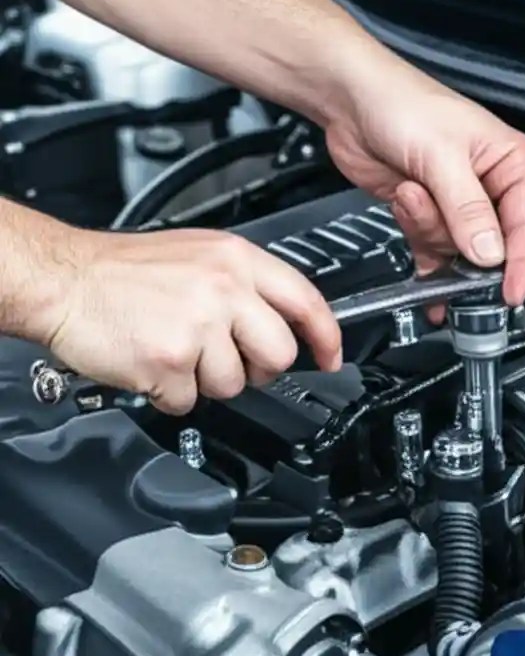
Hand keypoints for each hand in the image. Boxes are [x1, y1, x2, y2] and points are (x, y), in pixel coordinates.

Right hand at [32, 229, 340, 414]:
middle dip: (258, 368)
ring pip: (234, 383)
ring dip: (205, 381)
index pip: (306, 301)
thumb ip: (243, 283)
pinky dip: (169, 393)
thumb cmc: (121, 271)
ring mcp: (199, 326)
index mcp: (236, 259)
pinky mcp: (170, 361)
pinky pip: (189, 400)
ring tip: (176, 351)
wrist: (63, 279)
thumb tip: (280, 319)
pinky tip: (151, 363)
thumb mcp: (198, 255)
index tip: (331, 357)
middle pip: (279, 354)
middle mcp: (224, 289)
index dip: (326, 337)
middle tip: (228, 359)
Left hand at [323, 62, 524, 309]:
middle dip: (459, 241)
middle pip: (492, 244)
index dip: (519, 261)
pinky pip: (435, 252)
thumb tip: (490, 252)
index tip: (509, 293)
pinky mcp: (431, 214)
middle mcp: (491, 184)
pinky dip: (422, 255)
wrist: (350, 98)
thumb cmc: (401, 102)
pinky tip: (414, 245)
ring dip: (428, 231)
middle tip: (439, 231)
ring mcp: (459, 203)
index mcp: (512, 161)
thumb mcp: (441, 156)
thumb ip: (467, 210)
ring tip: (410, 193)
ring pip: (457, 250)